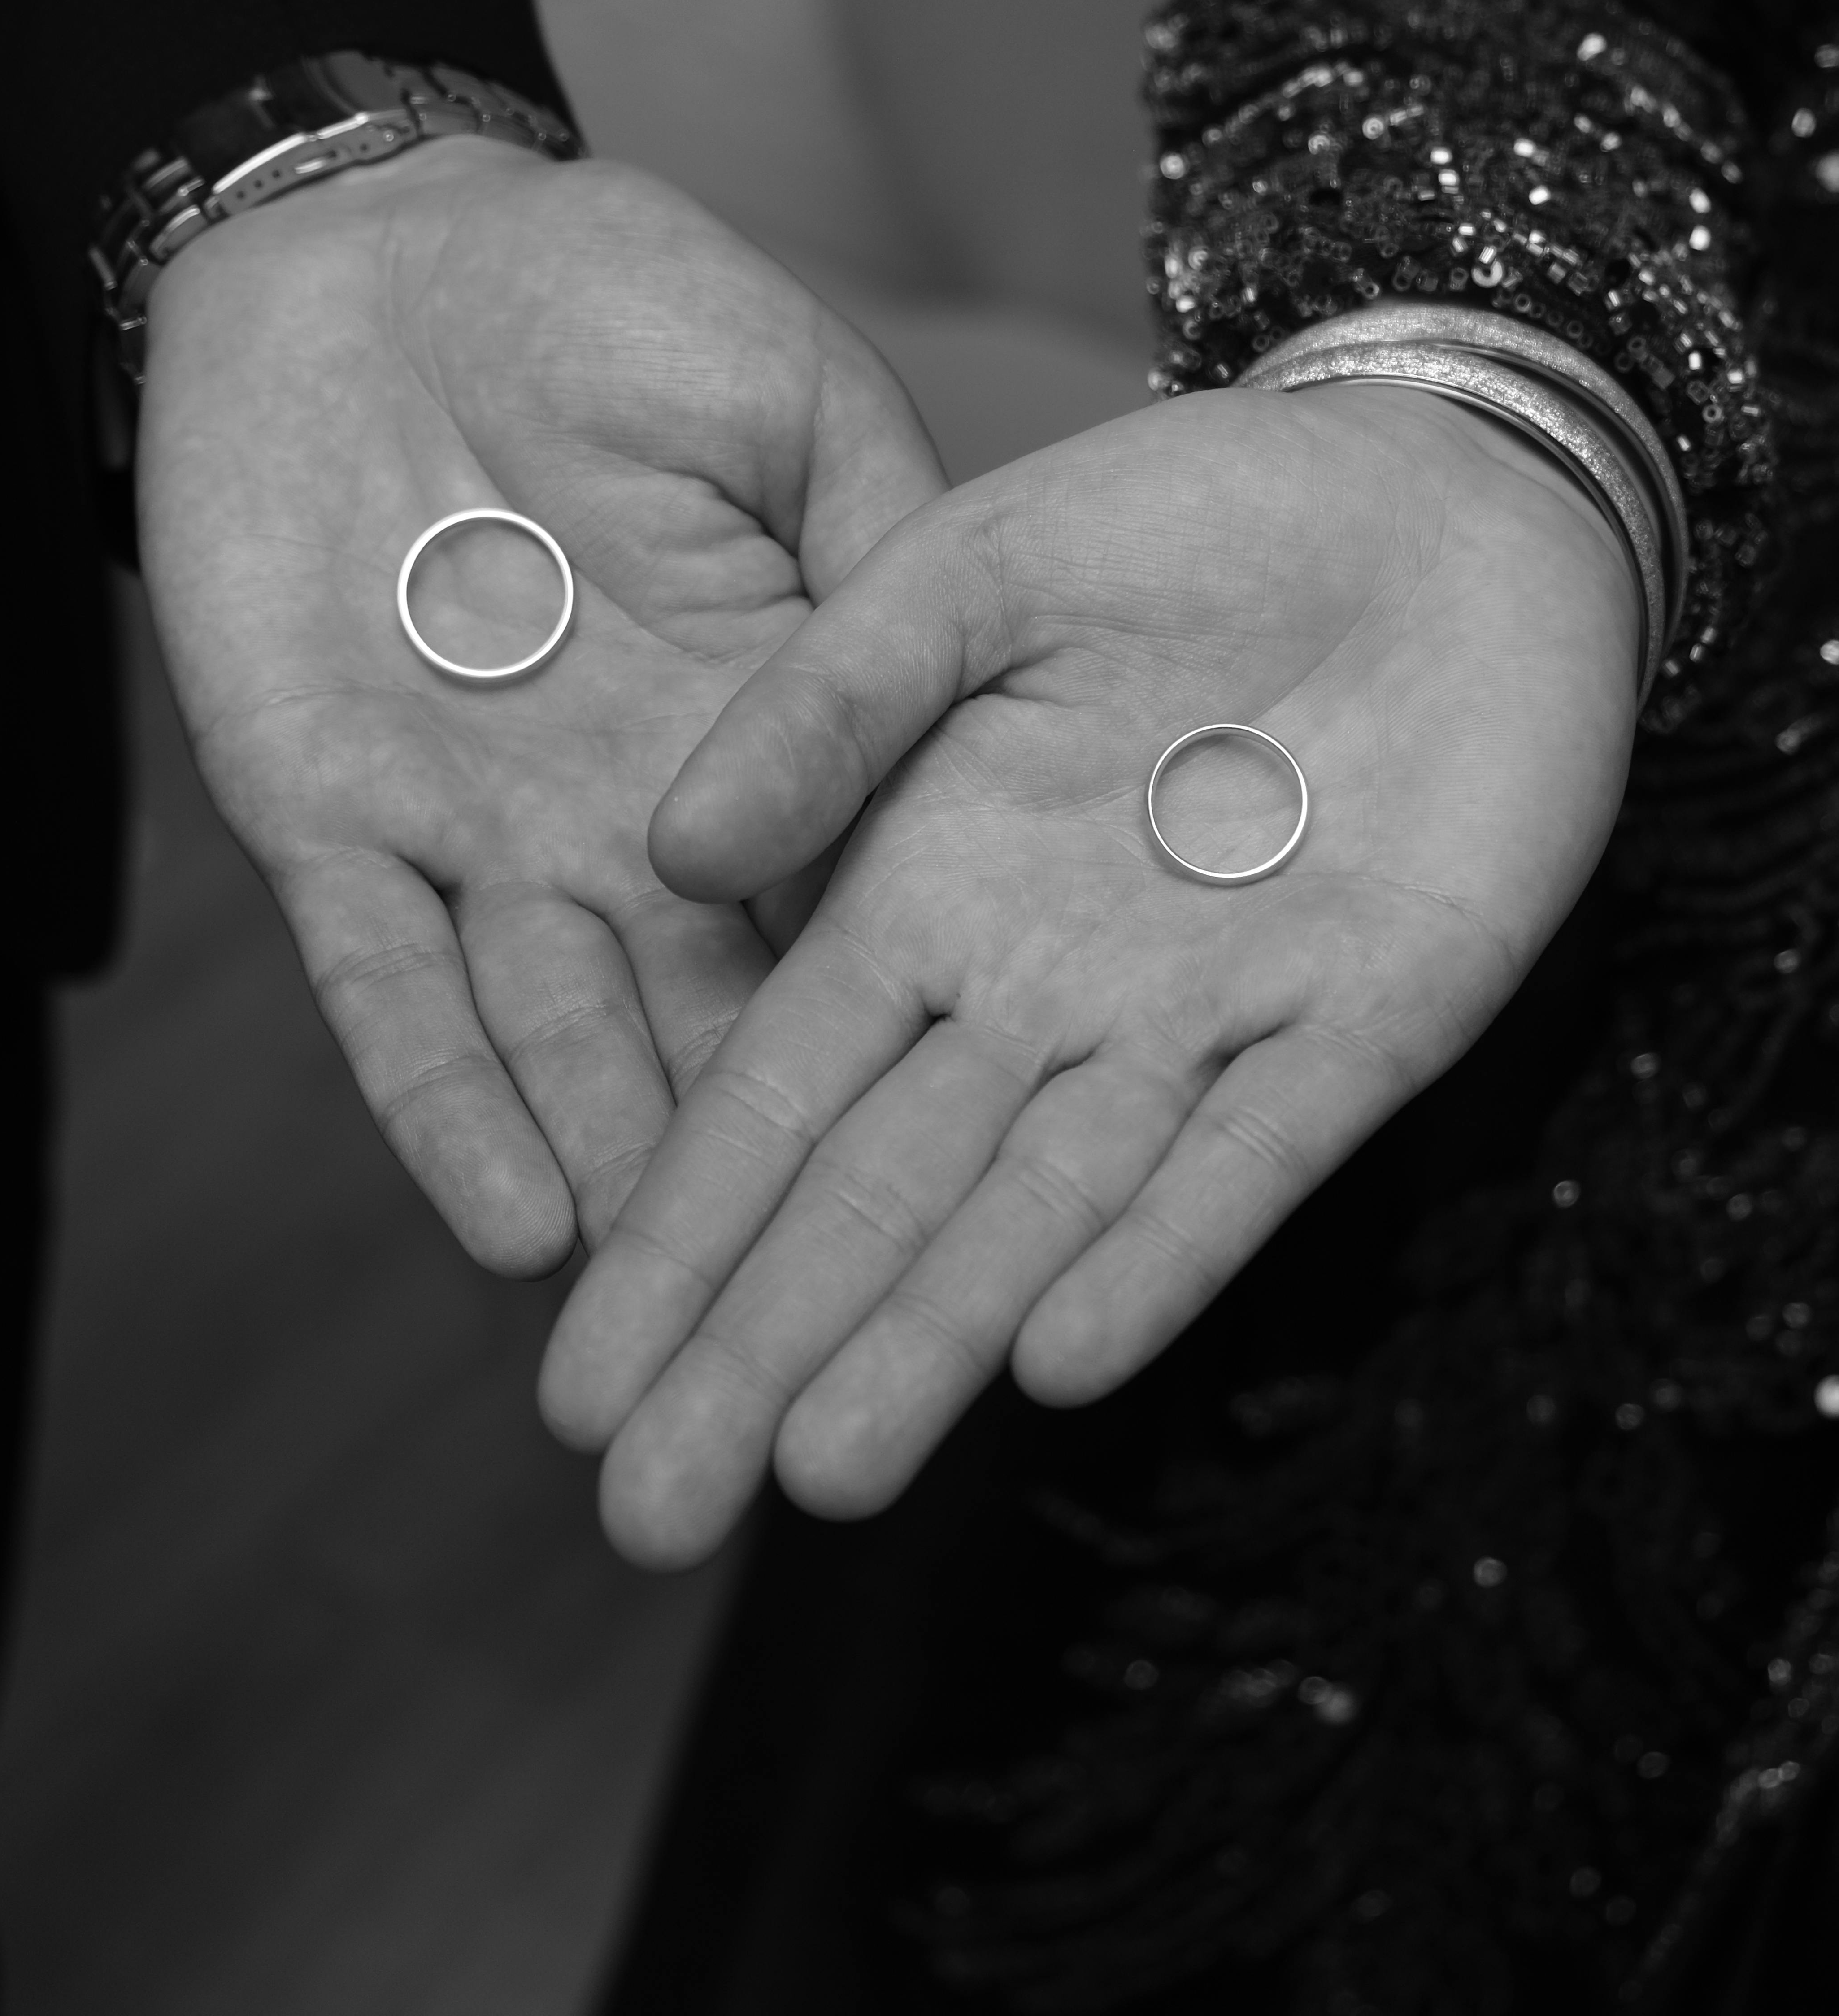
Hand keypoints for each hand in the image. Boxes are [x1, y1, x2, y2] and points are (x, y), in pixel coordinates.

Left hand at [136, 138, 941, 1273]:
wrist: (381, 242)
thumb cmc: (612, 293)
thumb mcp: (794, 406)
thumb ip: (881, 555)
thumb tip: (968, 728)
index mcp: (758, 723)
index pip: (844, 927)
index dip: (907, 1065)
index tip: (990, 1205)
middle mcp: (628, 815)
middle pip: (713, 1035)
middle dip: (770, 1200)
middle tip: (842, 1370)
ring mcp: (479, 830)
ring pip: (559, 1045)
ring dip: (621, 1182)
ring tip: (696, 1336)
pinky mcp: (326, 818)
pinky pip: (385, 985)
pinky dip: (443, 1096)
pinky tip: (514, 1213)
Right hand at [541, 383, 1640, 1562]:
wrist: (1436, 499)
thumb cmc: (1194, 513)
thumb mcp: (977, 566)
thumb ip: (834, 695)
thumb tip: (672, 848)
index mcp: (934, 882)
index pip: (780, 1091)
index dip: (683, 1229)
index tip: (579, 1372)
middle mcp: (1047, 984)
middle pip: (888, 1194)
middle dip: (770, 1347)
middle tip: (650, 1516)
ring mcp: (1204, 1014)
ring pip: (1049, 1210)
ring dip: (941, 1339)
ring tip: (823, 1477)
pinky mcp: (1366, 1018)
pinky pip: (1252, 1154)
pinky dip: (1166, 1250)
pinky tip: (1064, 1353)